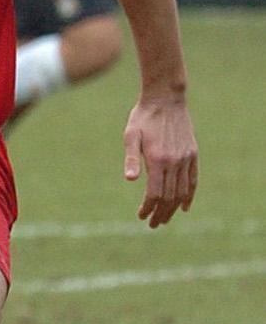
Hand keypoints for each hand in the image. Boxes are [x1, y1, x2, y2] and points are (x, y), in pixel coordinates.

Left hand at [123, 92, 197, 226]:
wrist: (166, 99)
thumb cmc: (143, 118)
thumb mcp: (131, 136)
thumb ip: (131, 158)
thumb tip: (129, 179)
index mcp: (158, 159)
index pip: (155, 193)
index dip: (148, 207)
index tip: (141, 216)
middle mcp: (175, 162)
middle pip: (169, 196)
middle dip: (160, 213)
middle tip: (153, 224)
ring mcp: (186, 158)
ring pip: (182, 191)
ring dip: (173, 208)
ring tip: (164, 219)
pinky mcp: (193, 154)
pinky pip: (193, 180)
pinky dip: (189, 195)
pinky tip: (184, 207)